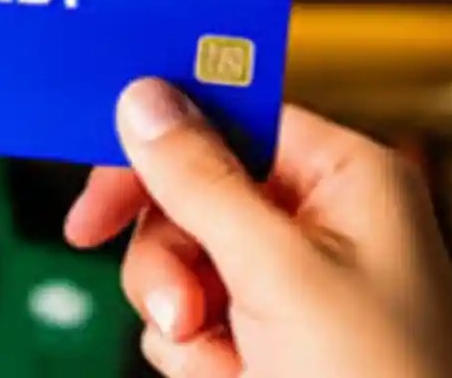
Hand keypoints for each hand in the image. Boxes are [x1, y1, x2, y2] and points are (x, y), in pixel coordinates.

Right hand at [64, 78, 451, 377]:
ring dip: (179, 314)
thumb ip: (202, 181)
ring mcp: (286, 282)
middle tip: (174, 305)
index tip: (108, 178)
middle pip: (190, 194)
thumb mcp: (279, 271)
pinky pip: (185, 316)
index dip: (165, 142)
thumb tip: (146, 101)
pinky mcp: (262, 334)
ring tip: (218, 357)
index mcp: (344, 178)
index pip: (232, 117)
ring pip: (177, 260)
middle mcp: (316, 222)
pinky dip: (194, 354)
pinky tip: (232, 375)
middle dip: (170, 256)